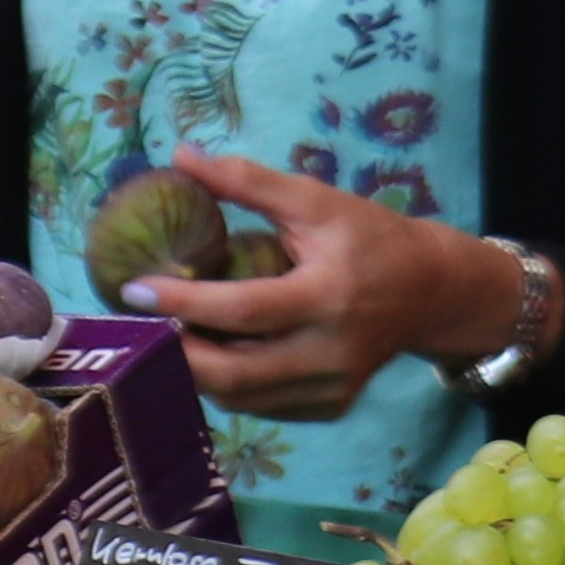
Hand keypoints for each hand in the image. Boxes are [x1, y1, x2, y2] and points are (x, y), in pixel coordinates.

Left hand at [120, 147, 526, 421]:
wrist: (429, 290)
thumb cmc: (368, 237)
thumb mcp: (315, 200)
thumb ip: (249, 181)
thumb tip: (181, 155)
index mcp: (329, 296)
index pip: (243, 312)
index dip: (184, 303)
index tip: (135, 289)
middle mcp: (331, 353)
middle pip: (234, 374)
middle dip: (178, 353)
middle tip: (143, 324)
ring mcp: (331, 389)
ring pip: (241, 398)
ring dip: (197, 370)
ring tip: (172, 333)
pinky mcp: (329, 408)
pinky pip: (262, 406)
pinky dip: (228, 384)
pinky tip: (213, 352)